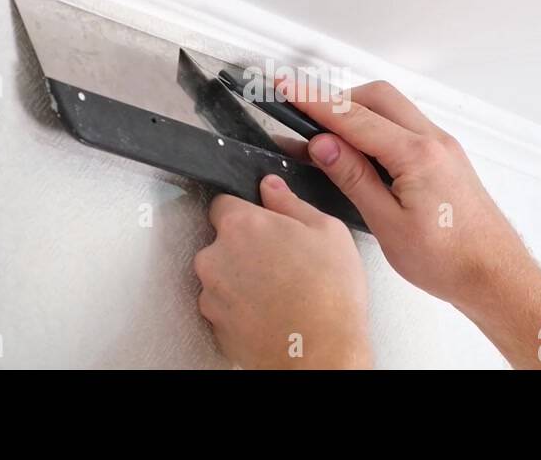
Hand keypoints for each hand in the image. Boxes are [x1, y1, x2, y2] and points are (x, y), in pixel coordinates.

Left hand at [195, 175, 371, 368]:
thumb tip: (271, 186)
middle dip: (245, 248)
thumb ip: (290, 203)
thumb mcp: (326, 231)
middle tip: (281, 261)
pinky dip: (241, 308)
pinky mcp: (214, 325)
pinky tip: (271, 312)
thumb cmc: (329, 294)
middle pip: (221, 242)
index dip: (246, 212)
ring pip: (222, 276)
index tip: (264, 225)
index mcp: (241, 226)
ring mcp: (211, 294)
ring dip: (242, 279)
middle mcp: (215, 257)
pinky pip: (224, 307)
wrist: (321, 354)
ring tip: (280, 292)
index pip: (224, 203)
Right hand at [287, 80, 533, 310]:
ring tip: (329, 142)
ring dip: (359, 115)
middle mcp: (434, 142)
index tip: (287, 87)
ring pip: (393, 110)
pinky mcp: (446, 158)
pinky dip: (379, 130)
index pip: (354, 117)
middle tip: (305, 118)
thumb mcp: (387, 223)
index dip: (314, 101)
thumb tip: (324, 144)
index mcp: (417, 155)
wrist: (495, 276)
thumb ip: (353, 178)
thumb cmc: (449, 260)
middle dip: (338, 101)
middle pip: (377, 98)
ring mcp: (443, 148)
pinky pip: (407, 128)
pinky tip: (362, 155)